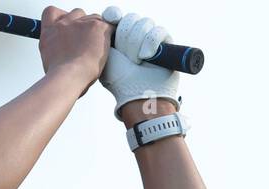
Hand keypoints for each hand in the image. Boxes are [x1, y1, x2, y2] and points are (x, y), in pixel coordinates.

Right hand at [38, 6, 112, 93]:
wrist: (69, 77)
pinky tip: (107, 47)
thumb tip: (63, 51)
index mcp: (50, 32)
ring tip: (96, 48)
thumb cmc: (60, 75)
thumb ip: (56, 48)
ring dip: (96, 30)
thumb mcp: (49, 59)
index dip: (61, 17)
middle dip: (82, 25)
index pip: (52, 13)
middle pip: (76, 13)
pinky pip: (109, 25)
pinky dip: (110, 35)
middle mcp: (63, 24)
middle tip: (85, 41)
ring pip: (94, 18)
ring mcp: (80, 24)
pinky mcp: (97, 26)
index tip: (67, 26)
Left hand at [99, 6, 180, 121]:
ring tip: (137, 60)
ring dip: (138, 43)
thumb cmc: (120, 80)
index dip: (114, 15)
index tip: (112, 18)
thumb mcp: (106, 56)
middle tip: (126, 56)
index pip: (116, 15)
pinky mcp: (165, 42)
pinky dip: (151, 43)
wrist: (139, 93)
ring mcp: (149, 38)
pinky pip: (158, 31)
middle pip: (130, 19)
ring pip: (144, 23)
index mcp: (117, 37)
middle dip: (126, 37)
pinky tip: (146, 56)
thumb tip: (108, 19)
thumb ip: (104, 36)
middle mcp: (133, 36)